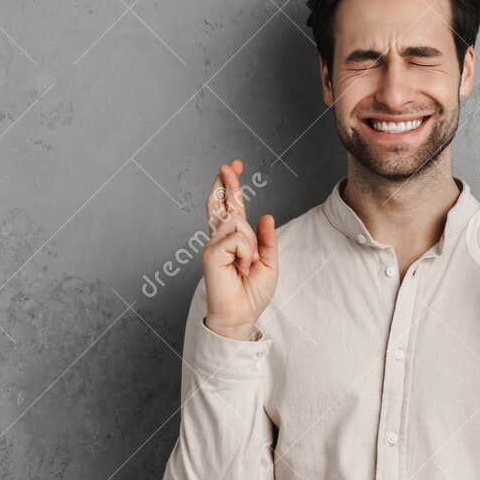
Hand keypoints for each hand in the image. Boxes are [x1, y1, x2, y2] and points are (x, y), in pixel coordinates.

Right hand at [201, 159, 277, 339]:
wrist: (241, 315)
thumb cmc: (252, 294)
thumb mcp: (269, 263)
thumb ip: (266, 239)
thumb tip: (265, 215)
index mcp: (235, 240)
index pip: (233, 208)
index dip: (232, 187)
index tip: (234, 166)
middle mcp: (221, 239)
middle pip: (222, 204)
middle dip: (227, 182)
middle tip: (230, 164)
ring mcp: (214, 245)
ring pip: (238, 223)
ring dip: (250, 243)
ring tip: (247, 265)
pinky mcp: (211, 252)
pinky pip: (236, 238)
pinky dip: (246, 252)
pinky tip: (241, 267)